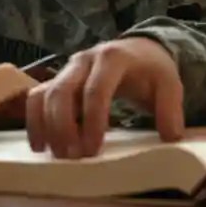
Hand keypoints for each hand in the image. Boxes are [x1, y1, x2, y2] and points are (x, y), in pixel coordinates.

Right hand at [25, 37, 182, 159]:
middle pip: (62, 91)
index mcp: (113, 58)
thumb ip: (171, 109)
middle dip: (63, 126)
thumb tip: (171, 138)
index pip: (97, 90)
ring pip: (44, 93)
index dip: (93, 121)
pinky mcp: (58, 78)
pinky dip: (34, 120)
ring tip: (55, 155)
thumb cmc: (152, 70)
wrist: (138, 49)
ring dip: (45, 126)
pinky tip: (40, 145)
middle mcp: (84, 59)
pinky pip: (36, 96)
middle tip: (72, 157)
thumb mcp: (169, 84)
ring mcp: (68, 68)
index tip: (93, 149)